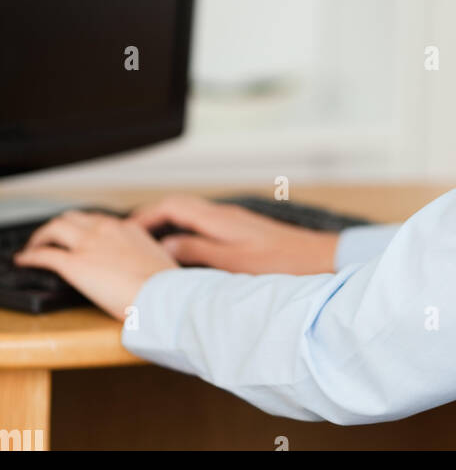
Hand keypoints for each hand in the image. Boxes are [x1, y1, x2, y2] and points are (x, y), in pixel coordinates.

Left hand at [12, 210, 178, 320]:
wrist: (162, 295)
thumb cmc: (165, 285)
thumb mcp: (158, 258)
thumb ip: (143, 253)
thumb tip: (141, 261)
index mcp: (126, 228)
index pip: (96, 219)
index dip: (82, 226)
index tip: (77, 234)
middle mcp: (105, 230)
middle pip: (72, 217)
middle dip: (58, 226)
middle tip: (51, 237)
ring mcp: (88, 245)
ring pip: (55, 228)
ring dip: (41, 236)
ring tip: (34, 246)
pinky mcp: (75, 265)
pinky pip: (44, 255)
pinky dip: (30, 256)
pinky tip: (24, 260)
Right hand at [126, 195, 340, 275]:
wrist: (318, 260)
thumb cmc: (279, 264)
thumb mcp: (231, 264)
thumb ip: (197, 252)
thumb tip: (165, 246)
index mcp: (218, 218)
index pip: (171, 205)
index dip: (145, 216)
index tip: (123, 232)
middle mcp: (224, 214)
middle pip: (179, 206)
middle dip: (152, 219)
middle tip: (129, 238)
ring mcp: (234, 221)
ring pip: (192, 215)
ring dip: (169, 226)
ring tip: (149, 247)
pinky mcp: (243, 231)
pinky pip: (204, 225)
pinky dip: (186, 232)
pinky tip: (185, 253)